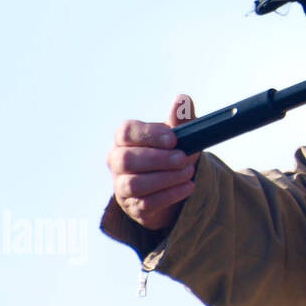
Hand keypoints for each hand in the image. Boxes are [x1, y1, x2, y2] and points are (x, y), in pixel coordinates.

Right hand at [107, 94, 200, 230]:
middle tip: (183, 158)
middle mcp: (117, 161)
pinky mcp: (133, 206)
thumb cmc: (172, 152)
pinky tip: (188, 186)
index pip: (125, 132)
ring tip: (188, 172)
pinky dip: (171, 194)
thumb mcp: (180, 135)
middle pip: (127, 159)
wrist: (173, 183)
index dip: (148, 135)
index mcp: (125, 139)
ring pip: (134, 184)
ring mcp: (122, 185)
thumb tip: (182, 99)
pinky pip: (146, 203)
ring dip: (166, 178)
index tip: (173, 139)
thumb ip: (180, 119)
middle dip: (158, 159)